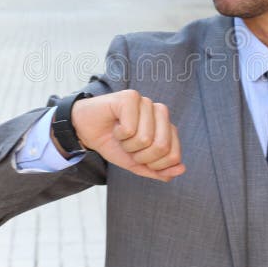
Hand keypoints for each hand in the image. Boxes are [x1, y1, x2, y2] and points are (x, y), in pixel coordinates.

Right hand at [61, 89, 185, 181]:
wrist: (86, 131)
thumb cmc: (113, 143)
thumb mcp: (137, 163)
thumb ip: (159, 169)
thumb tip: (181, 169)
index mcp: (166, 127)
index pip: (174, 154)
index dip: (155, 165)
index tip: (140, 159)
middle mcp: (159, 112)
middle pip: (162, 147)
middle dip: (141, 156)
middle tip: (129, 147)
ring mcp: (146, 102)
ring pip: (145, 138)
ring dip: (128, 145)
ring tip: (121, 136)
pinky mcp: (130, 97)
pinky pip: (130, 128)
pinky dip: (119, 134)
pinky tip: (114, 125)